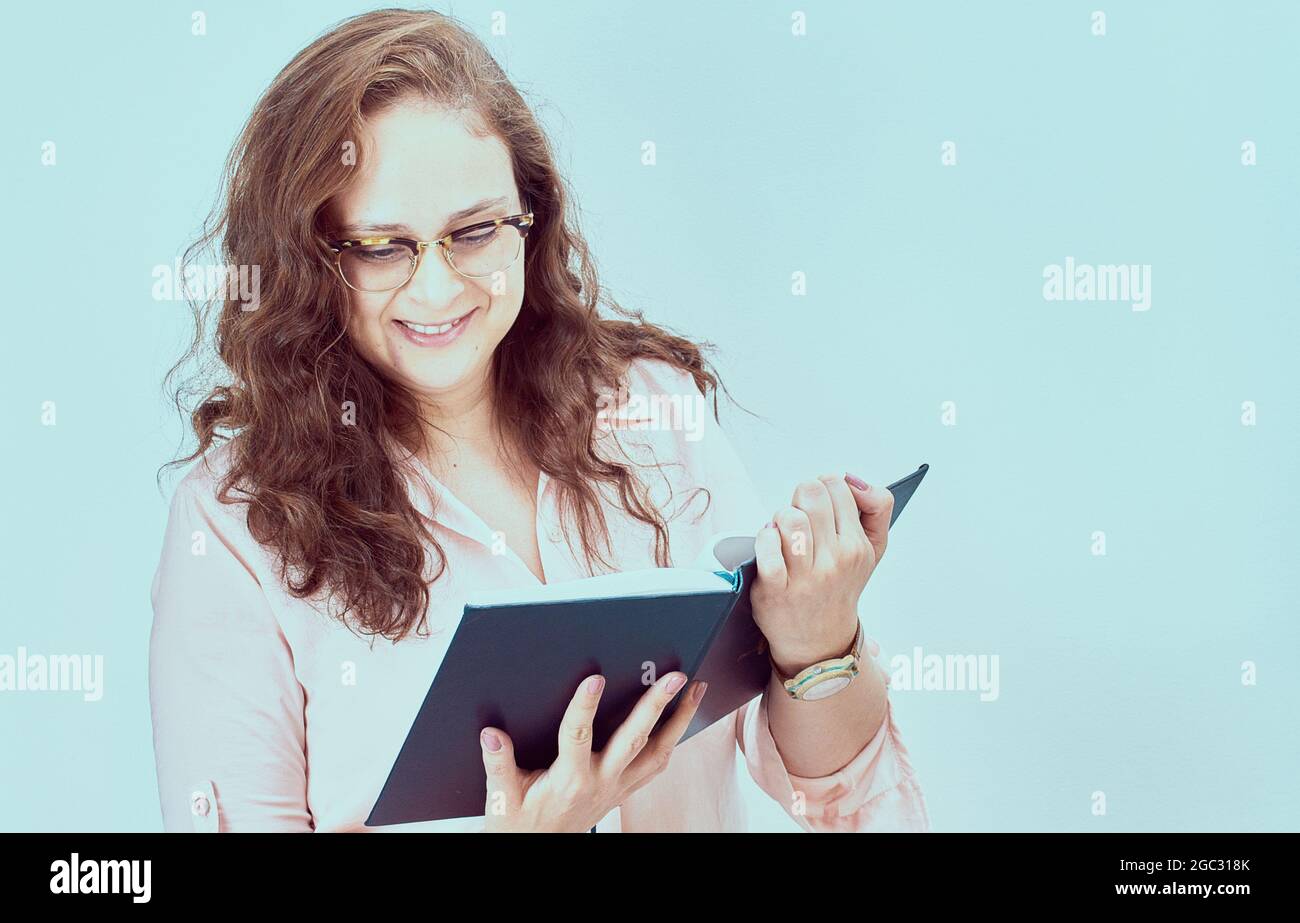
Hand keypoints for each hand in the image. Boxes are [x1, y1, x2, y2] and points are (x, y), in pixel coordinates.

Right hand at [479, 671, 707, 831]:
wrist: (536, 848)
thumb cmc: (519, 823)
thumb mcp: (501, 797)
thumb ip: (497, 763)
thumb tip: (491, 733)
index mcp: (568, 780)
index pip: (577, 737)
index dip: (584, 707)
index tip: (594, 679)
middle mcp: (600, 782)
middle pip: (634, 740)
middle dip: (656, 706)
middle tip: (675, 676)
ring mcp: (617, 788)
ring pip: (658, 752)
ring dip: (679, 720)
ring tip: (695, 688)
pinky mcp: (624, 791)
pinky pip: (657, 765)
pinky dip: (673, 741)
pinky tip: (682, 718)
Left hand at [751, 473, 892, 675]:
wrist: (820, 640)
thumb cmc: (841, 585)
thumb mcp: (874, 549)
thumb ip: (878, 506)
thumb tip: (852, 478)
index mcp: (857, 545)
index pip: (837, 485)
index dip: (823, 487)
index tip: (820, 506)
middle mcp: (835, 560)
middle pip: (812, 494)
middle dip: (800, 497)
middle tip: (800, 516)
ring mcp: (805, 576)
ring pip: (789, 517)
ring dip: (780, 518)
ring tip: (783, 533)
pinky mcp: (776, 588)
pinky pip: (767, 546)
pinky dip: (764, 538)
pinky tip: (770, 545)